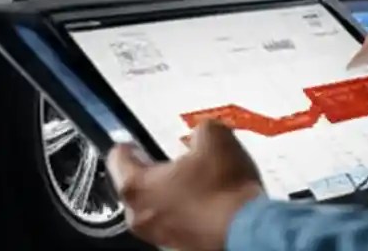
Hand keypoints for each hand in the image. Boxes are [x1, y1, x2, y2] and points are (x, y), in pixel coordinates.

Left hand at [107, 121, 264, 250]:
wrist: (251, 231)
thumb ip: (199, 129)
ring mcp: (158, 238)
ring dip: (168, 197)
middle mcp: (139, 216)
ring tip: (193, 186)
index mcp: (136, 186)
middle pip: (134, 187)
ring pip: (154, 209)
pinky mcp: (178, 250)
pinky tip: (205, 207)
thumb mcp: (214, 137)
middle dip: (151, 174)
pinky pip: (173, 226)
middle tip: (171, 164)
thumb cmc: (225, 188)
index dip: (130, 145)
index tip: (137, 143)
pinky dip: (183, 217)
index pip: (116, 158)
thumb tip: (200, 133)